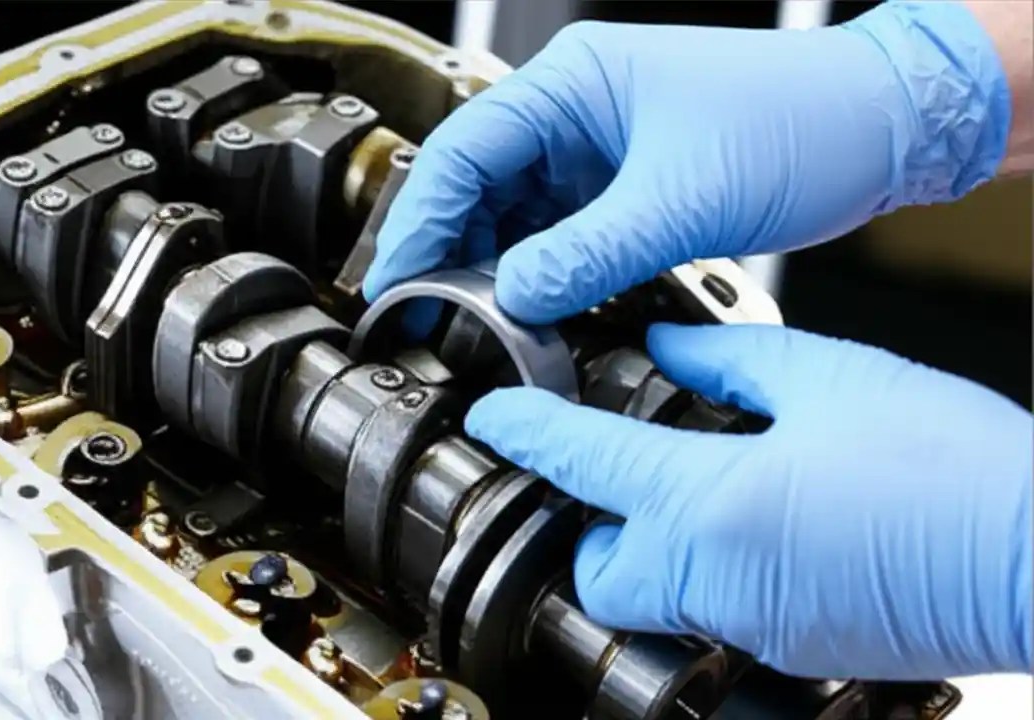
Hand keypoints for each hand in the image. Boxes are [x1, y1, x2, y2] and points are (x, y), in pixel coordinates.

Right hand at [362, 2, 1010, 323]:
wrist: (880, 127)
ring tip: (477, 322)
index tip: (399, 279)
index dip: (422, 219)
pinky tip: (534, 311)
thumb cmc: (801, 120)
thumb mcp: (683, 198)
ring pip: (515, 215)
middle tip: (429, 314)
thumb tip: (514, 296)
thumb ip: (588, 255)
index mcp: (575, 84)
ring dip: (495, 268)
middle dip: (450, 250)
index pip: (464, 150)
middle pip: (478, 184)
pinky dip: (542, 274)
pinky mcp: (623, 187)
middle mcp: (576, 111)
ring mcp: (598, 150)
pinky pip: (559, 234)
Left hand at [464, 323, 1031, 679]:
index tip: (497, 420)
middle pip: (595, 571)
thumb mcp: (831, 379)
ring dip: (656, 543)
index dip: (525, 434)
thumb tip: (670, 352)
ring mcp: (752, 623)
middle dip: (590, 525)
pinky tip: (764, 518)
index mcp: (711, 501)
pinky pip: (718, 610)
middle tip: (622, 469)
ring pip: (655, 596)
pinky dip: (716, 566)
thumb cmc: (956, 471)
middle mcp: (715, 578)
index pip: (581, 464)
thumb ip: (730, 363)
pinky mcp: (792, 644)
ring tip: (708, 481)